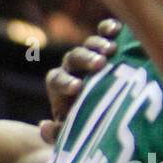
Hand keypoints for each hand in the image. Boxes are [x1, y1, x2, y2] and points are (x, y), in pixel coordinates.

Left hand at [40, 17, 120, 142]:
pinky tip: (117, 30)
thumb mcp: (76, 134)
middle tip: (99, 64)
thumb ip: (59, 133)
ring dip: (98, 44)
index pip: (57, 79)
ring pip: (89, 44)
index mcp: (62, 86)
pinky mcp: (109, 46)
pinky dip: (109, 28)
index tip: (78, 88)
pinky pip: (105, 32)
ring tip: (111, 49)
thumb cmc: (91, 126)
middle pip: (73, 58)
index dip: (65, 82)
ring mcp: (91, 55)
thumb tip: (44, 125)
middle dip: (85, 59)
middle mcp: (74, 68)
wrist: (114, 117)